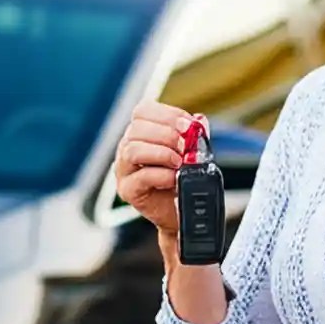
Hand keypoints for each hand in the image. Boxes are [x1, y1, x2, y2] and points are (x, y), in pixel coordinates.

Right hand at [114, 100, 197, 235]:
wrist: (180, 212)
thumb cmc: (181, 180)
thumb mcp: (191, 152)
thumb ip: (194, 135)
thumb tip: (200, 121)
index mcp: (140, 133)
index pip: (143, 111)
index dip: (167, 115)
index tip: (188, 125)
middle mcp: (127, 148)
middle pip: (137, 128)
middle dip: (167, 134)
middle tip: (186, 146)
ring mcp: (124, 170)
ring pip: (133, 150)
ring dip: (162, 153)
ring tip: (180, 162)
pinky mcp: (127, 190)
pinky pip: (140, 177)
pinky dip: (161, 175)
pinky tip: (174, 178)